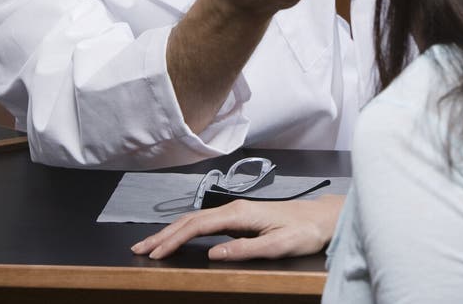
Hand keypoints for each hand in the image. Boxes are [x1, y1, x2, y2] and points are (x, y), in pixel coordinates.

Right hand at [131, 195, 343, 261]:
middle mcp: (233, 209)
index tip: (154, 253)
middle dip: (163, 234)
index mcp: (239, 214)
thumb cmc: (304, 230)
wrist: (322, 217)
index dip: (173, 240)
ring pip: (194, 220)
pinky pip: (204, 224)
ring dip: (170, 232)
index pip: (197, 227)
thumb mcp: (279, 245)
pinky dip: (184, 231)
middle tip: (139, 248)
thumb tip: (212, 254)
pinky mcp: (238, 218)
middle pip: (189, 220)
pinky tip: (177, 238)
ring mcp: (235, 212)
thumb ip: (245, 250)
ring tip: (151, 244)